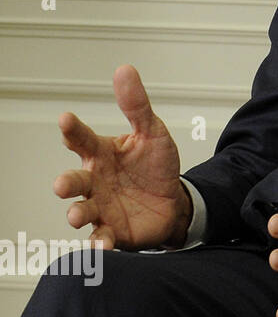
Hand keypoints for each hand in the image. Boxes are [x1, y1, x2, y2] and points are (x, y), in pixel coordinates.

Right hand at [52, 64, 191, 250]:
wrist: (175, 202)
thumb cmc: (156, 167)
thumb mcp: (152, 133)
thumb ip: (136, 106)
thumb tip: (125, 70)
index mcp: (101, 154)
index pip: (81, 139)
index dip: (72, 129)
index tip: (66, 119)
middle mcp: (94, 181)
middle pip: (73, 180)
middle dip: (65, 183)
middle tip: (63, 184)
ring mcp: (101, 207)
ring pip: (81, 211)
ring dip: (77, 214)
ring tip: (78, 215)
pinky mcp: (113, 231)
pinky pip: (101, 238)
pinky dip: (99, 244)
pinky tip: (102, 246)